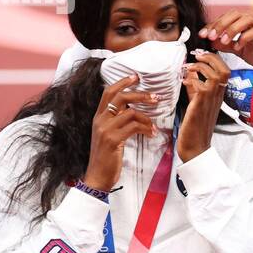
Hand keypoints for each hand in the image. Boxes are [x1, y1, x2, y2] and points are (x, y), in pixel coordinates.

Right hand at [82, 75, 157, 192]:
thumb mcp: (109, 135)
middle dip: (139, 94)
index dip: (122, 82)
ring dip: (147, 118)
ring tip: (154, 126)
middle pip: (119, 97)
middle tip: (155, 97)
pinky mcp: (113, 140)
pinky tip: (151, 134)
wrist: (97, 176)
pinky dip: (146, 129)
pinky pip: (134, 127)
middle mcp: (100, 120)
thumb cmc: (106, 157)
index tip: (136, 76)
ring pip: (130, 113)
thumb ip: (117, 122)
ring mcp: (105, 130)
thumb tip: (133, 110)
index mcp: (98, 117)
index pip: (108, 92)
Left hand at [176, 50, 230, 161]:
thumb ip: (194, 88)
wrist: (195, 146)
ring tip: (188, 68)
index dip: (214, 59)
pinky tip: (184, 82)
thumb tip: (189, 76)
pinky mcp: (200, 105)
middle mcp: (217, 96)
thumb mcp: (196, 103)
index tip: (201, 56)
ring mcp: (210, 100)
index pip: (224, 71)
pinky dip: (191, 79)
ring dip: (200, 67)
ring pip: (215, 75)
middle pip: (224, 69)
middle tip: (197, 57)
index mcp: (218, 95)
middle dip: (210, 58)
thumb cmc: (195, 127)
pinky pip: (201, 85)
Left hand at [199, 7, 252, 93]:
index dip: (213, 24)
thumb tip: (211, 41)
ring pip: (243, 19)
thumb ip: (227, 44)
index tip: (202, 34)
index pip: (226, 17)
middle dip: (219, 25)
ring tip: (223, 41)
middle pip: (233, 14)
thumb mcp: (240, 50)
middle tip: (210, 36)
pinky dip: (243, 38)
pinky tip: (238, 47)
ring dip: (230, 29)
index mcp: (246, 22)